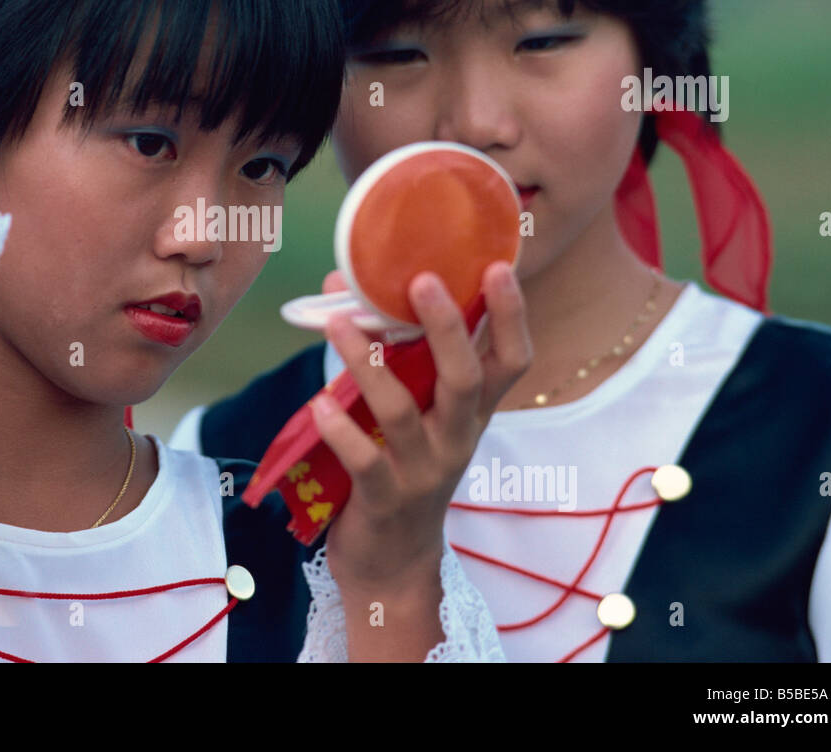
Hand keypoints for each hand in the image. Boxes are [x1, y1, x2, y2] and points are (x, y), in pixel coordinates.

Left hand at [312, 261, 530, 651]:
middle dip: (447, 326)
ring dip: (369, 366)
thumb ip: (391, 356)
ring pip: (403, 413)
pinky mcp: (385, 500)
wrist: (394, 564)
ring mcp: (423, 471)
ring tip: (338, 323)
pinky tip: (319, 404)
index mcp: (472, 413)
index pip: (511, 360)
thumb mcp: (414, 415)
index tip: (499, 266)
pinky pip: (365, 461)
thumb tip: (341, 286)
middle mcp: (457, 438)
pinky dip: (341, 430)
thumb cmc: (401, 468)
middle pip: (464, 377)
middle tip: (422, 280)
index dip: (510, 315)